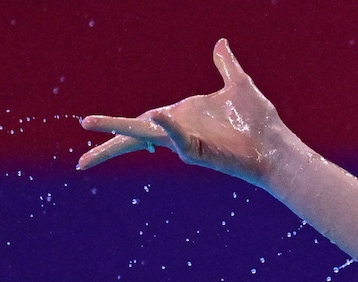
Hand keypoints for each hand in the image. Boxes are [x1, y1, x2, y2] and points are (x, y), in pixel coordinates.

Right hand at [77, 39, 286, 184]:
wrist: (278, 145)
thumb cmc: (260, 122)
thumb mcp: (239, 85)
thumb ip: (225, 65)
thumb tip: (220, 43)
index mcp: (182, 116)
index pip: (143, 120)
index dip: (119, 125)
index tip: (92, 128)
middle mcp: (179, 131)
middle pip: (135, 136)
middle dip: (107, 146)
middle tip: (80, 163)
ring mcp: (187, 143)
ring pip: (148, 135)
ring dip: (121, 130)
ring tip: (90, 123)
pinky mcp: (200, 152)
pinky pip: (179, 139)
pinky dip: (168, 128)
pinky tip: (158, 115)